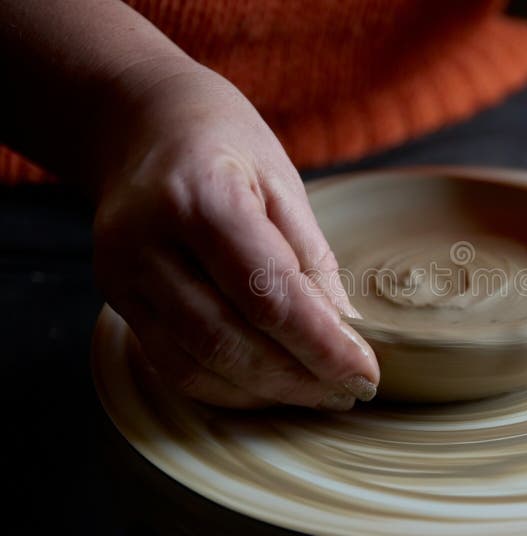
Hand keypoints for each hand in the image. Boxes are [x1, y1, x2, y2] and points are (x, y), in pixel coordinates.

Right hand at [93, 61, 378, 409]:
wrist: (144, 124)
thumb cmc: (225, 144)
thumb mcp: (283, 183)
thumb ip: (311, 258)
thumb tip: (343, 332)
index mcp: (203, 199)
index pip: (271, 296)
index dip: (322, 347)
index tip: (365, 376)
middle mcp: (148, 242)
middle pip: (229, 341)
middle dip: (297, 379)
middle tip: (346, 392)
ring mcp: (121, 274)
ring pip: (195, 364)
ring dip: (263, 392)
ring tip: (315, 393)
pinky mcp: (116, 297)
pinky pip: (170, 363)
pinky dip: (224, 386)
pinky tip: (267, 385)